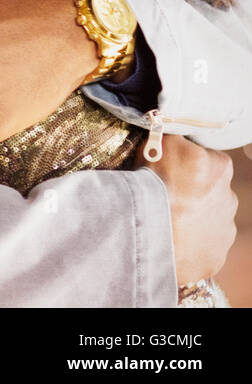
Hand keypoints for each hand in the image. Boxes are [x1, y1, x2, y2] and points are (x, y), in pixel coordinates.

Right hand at [139, 136, 235, 286]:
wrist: (153, 230)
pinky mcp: (216, 256)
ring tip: (163, 218)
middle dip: (191, 192)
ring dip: (190, 218)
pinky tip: (168, 238)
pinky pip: (201, 246)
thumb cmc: (156, 181)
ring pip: (207, 219)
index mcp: (220, 167)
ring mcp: (224, 230)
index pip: (204, 158)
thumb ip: (171, 134)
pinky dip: (188, 242)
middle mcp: (230, 197)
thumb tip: (169, 127)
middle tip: (163, 194)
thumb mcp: (160, 142)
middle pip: (208, 190)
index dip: (184, 162)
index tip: (166, 167)